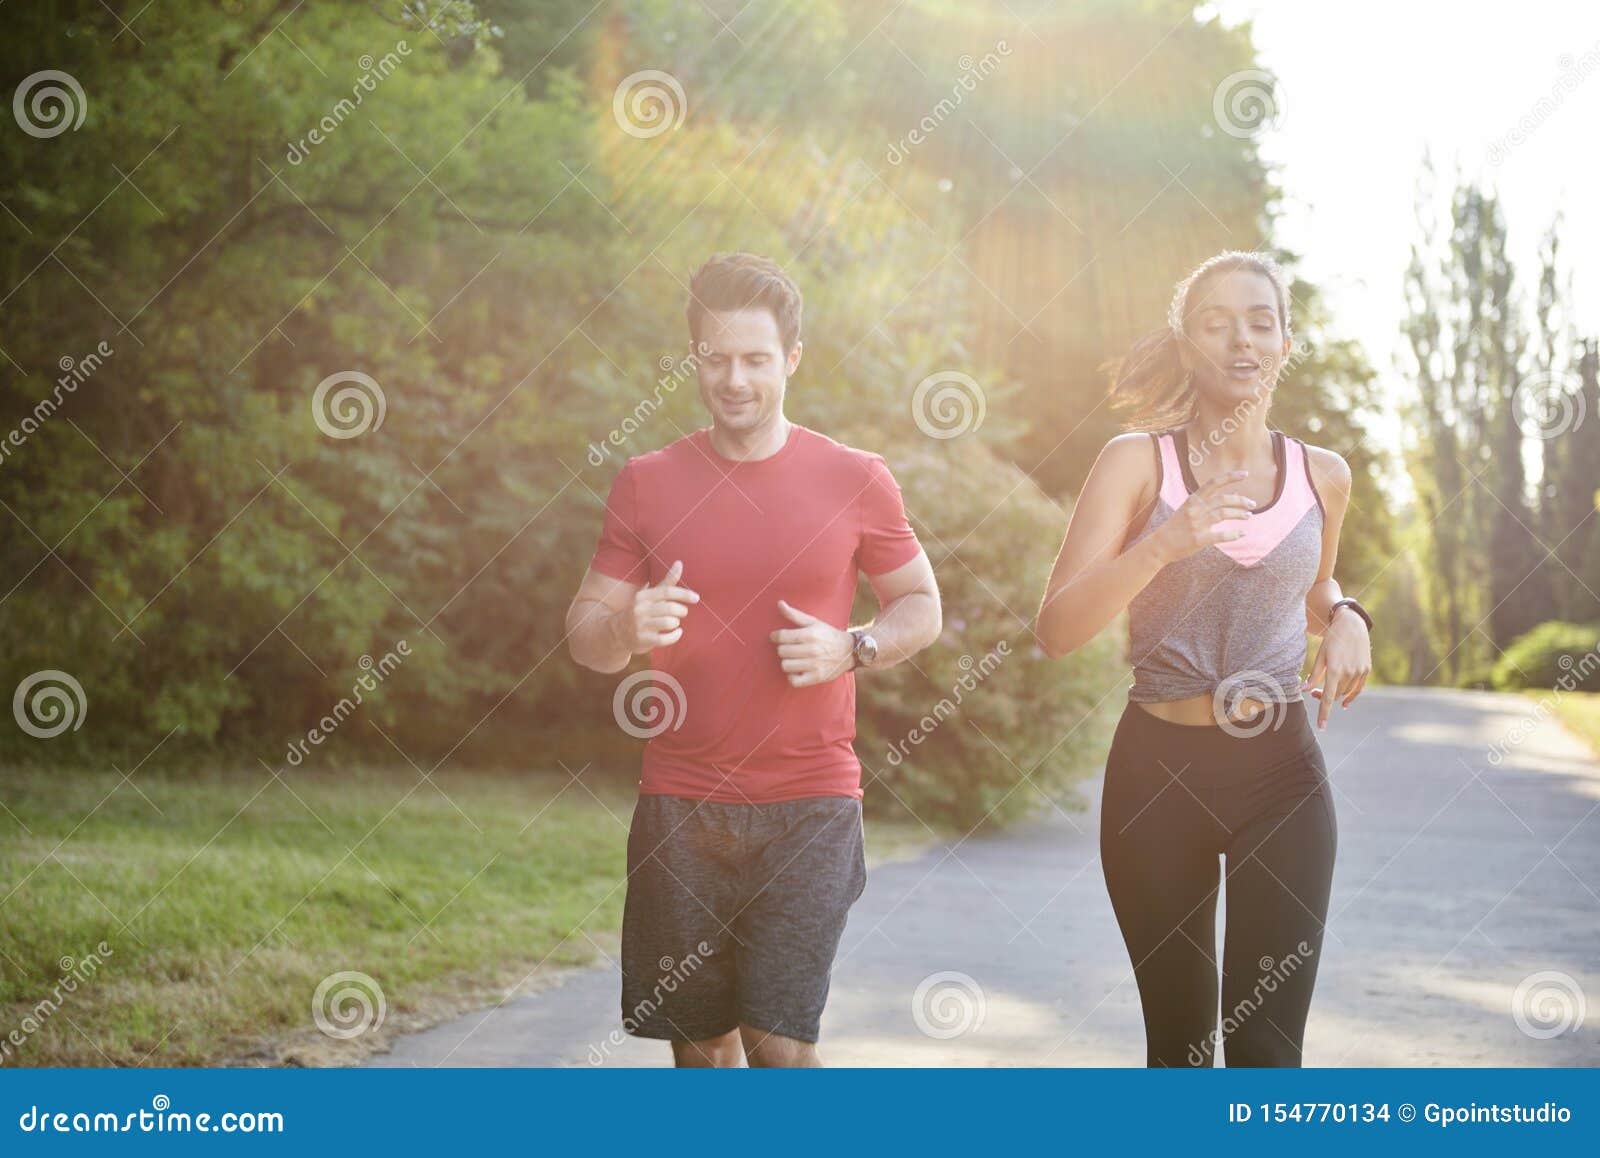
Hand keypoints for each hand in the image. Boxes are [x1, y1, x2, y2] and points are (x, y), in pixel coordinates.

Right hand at [622, 559, 698, 652]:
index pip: (667, 591)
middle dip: (681, 610)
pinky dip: (675, 636)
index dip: (683, 594)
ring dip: (676, 622)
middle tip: (683, 612)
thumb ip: (667, 581)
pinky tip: (677, 632)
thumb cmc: (640, 610)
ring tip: (675, 622)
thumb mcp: (651, 595)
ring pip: (668, 623)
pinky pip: (664, 639)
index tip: (696, 598)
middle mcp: (640, 609)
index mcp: (643, 596)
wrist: (617, 632)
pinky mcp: (642, 640)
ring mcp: (640, 625)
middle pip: (669, 608)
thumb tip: (679, 562)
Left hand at [769, 600, 854, 687]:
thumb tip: (779, 603)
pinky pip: (794, 681)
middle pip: (782, 651)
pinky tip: (796, 670)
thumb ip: (794, 614)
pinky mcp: (817, 677)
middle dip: (782, 648)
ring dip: (787, 662)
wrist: (849, 651)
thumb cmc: (828, 635)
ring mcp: (815, 665)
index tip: (776, 637)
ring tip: (792, 659)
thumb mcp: (813, 622)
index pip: (781, 636)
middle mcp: (812, 650)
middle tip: (789, 647)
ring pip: (785, 666)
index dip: (774, 636)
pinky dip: (792, 677)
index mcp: (810, 634)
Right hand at [1152, 468, 1257, 563]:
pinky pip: (1221, 535)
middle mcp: (1195, 510)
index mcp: (1193, 500)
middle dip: (1241, 500)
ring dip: (1239, 514)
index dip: (1230, 477)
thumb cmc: (1177, 526)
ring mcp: (1196, 525)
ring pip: (1223, 514)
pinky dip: (1234, 534)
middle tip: (1253, 504)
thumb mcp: (1189, 509)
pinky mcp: (1199, 540)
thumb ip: (1209, 501)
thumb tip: (1235, 493)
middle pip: (1223, 499)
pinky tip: (1242, 533)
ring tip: (1248, 516)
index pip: (1214, 483)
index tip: (1245, 473)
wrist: (1159, 545)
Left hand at [1302, 606, 1370, 728]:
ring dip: (1336, 695)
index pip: (1328, 697)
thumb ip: (1314, 675)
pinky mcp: (1366, 670)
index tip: (1322, 727)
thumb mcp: (1320, 655)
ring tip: (1325, 690)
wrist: (1352, 626)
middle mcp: (1349, 673)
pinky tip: (1344, 702)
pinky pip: (1358, 688)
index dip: (1324, 713)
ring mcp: (1360, 672)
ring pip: (1346, 692)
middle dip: (1324, 697)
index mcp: (1335, 670)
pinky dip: (1351, 696)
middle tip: (1315, 693)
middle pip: (1336, 695)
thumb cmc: (1332, 639)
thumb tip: (1305, 691)